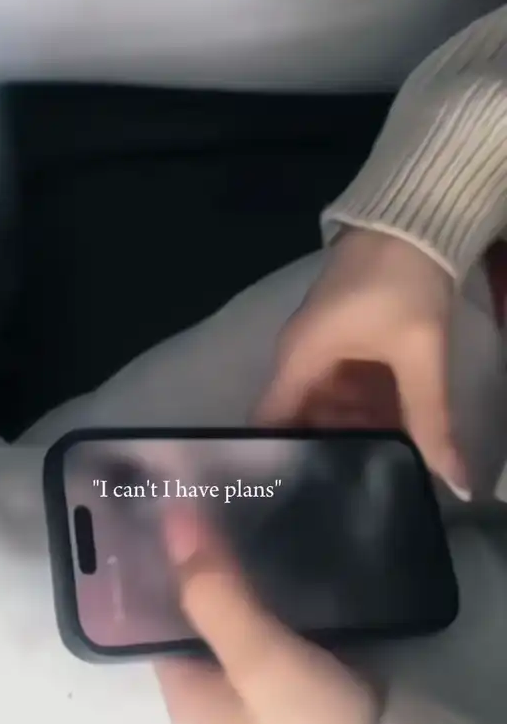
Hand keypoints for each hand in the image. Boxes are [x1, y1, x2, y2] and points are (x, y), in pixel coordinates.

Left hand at [155, 506, 377, 723]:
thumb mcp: (259, 662)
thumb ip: (216, 596)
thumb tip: (171, 520)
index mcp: (184, 700)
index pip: (154, 619)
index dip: (160, 565)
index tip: (171, 509)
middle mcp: (213, 702)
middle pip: (198, 619)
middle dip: (205, 565)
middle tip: (220, 499)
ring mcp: (260, 698)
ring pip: (240, 622)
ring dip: (244, 578)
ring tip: (254, 512)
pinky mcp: (304, 692)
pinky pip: (279, 631)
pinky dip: (279, 599)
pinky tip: (292, 559)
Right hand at [256, 229, 468, 497]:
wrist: (417, 217)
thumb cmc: (402, 283)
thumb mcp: (420, 356)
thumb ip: (432, 421)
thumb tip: (455, 484)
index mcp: (298, 360)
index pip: (267, 426)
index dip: (275, 466)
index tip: (292, 505)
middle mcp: (300, 359)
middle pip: (303, 422)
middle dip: (329, 457)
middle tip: (351, 502)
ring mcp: (324, 349)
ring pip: (330, 408)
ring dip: (356, 434)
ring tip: (381, 476)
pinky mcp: (347, 341)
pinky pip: (348, 388)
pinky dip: (369, 412)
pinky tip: (397, 437)